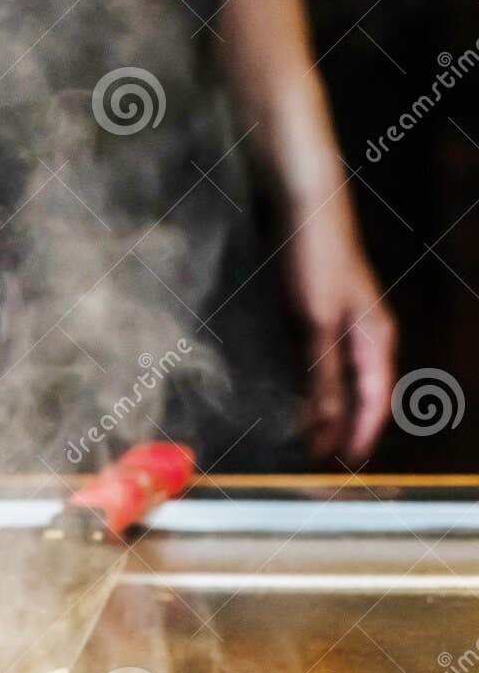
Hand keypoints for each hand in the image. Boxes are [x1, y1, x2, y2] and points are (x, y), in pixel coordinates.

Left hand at [281, 197, 396, 464]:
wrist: (303, 209)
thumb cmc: (314, 260)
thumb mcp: (314, 322)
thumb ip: (320, 372)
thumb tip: (323, 422)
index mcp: (375, 339)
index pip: (373, 400)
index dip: (358, 434)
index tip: (342, 463)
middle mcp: (365, 337)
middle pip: (361, 396)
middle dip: (345, 430)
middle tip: (322, 463)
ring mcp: (343, 328)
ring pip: (342, 383)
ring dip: (328, 413)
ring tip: (309, 442)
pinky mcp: (319, 320)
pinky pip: (323, 366)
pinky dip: (314, 390)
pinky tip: (297, 401)